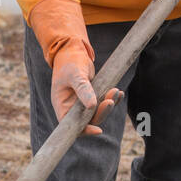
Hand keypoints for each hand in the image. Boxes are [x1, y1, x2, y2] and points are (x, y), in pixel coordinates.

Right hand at [29, 0, 121, 133]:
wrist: (72, 50)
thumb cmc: (69, 61)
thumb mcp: (75, 74)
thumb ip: (83, 89)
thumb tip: (91, 106)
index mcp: (62, 106)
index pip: (72, 125)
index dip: (84, 130)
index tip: (98, 129)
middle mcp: (71, 107)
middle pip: (88, 120)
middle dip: (102, 112)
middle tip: (110, 100)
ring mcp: (82, 102)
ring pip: (97, 112)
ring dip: (108, 104)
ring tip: (116, 91)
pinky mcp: (91, 96)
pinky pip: (102, 102)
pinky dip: (111, 99)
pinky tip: (118, 92)